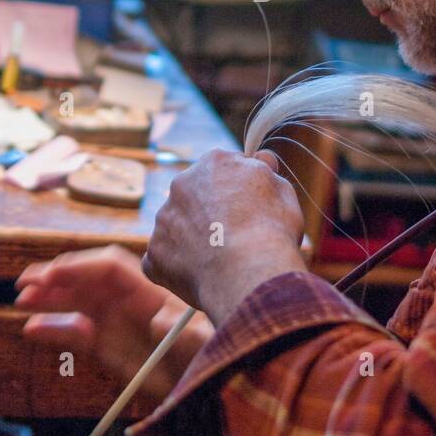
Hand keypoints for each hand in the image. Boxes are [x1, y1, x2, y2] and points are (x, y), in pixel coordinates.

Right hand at [15, 243, 212, 409]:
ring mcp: (117, 323)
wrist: (209, 389)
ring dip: (49, 299)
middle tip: (26, 282)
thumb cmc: (211, 358)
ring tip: (22, 300)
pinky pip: (76, 332)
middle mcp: (129, 302)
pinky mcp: (109, 347)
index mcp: (150, 293)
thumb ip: (187, 332)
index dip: (81, 266)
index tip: (54, 274)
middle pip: (87, 280)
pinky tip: (33, 330)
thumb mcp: (204, 344)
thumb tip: (163, 319)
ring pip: (76, 302)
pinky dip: (54, 329)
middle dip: (57, 277)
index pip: (110, 268)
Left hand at [142, 148, 305, 323]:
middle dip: (211, 213)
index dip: (239, 192)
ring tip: (220, 260)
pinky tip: (203, 277)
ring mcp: (163, 219)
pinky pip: (165, 260)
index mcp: (214, 162)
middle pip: (196, 196)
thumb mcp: (282, 189)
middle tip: (235, 237)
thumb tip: (261, 158)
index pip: (224, 171)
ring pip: (179, 227)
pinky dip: (180, 268)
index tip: (250, 211)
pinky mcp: (154, 253)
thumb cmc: (270, 229)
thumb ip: (265, 169)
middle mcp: (181, 184)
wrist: (248, 271)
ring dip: (194, 239)